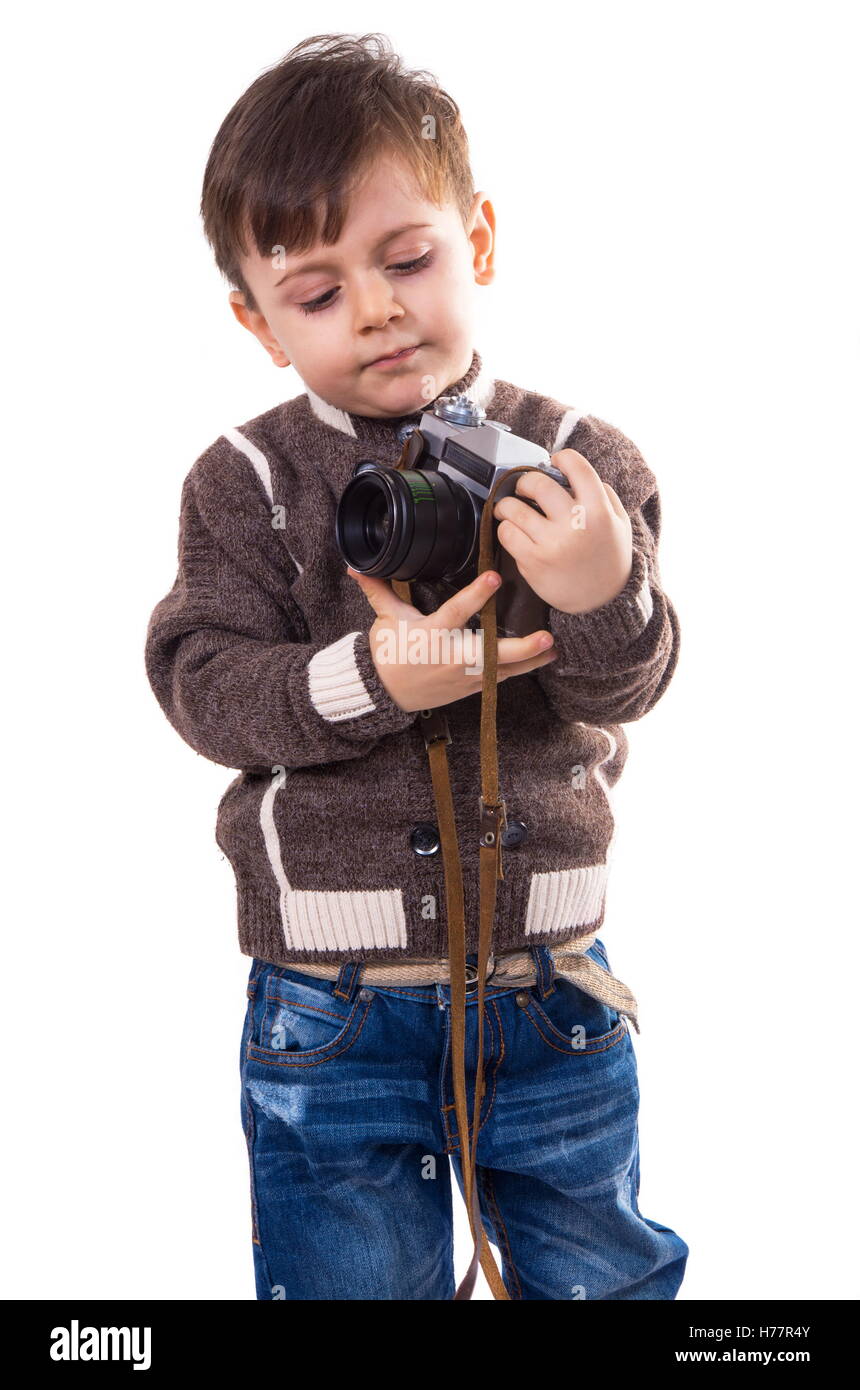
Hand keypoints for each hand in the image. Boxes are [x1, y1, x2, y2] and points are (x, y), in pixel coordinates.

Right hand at [346, 566, 557, 712]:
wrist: (383, 693)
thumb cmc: (387, 653)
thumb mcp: (385, 619)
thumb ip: (378, 590)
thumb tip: (355, 565)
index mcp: (432, 634)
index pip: (457, 612)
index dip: (476, 595)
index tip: (495, 579)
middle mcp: (451, 657)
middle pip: (491, 652)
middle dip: (520, 647)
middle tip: (545, 636)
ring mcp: (463, 676)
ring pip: (502, 669)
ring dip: (529, 660)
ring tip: (553, 648)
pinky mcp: (468, 688)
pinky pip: (498, 679)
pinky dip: (519, 670)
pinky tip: (540, 661)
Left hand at [492, 449, 633, 613]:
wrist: (602, 602)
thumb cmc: (609, 558)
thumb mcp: (619, 522)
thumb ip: (602, 494)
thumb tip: (570, 472)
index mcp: (599, 510)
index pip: (576, 466)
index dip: (561, 458)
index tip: (554, 462)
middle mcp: (575, 524)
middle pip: (537, 483)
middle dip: (526, 482)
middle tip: (526, 488)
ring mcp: (552, 544)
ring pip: (513, 507)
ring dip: (508, 504)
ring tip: (510, 508)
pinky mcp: (533, 562)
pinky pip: (507, 534)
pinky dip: (506, 528)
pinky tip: (514, 530)